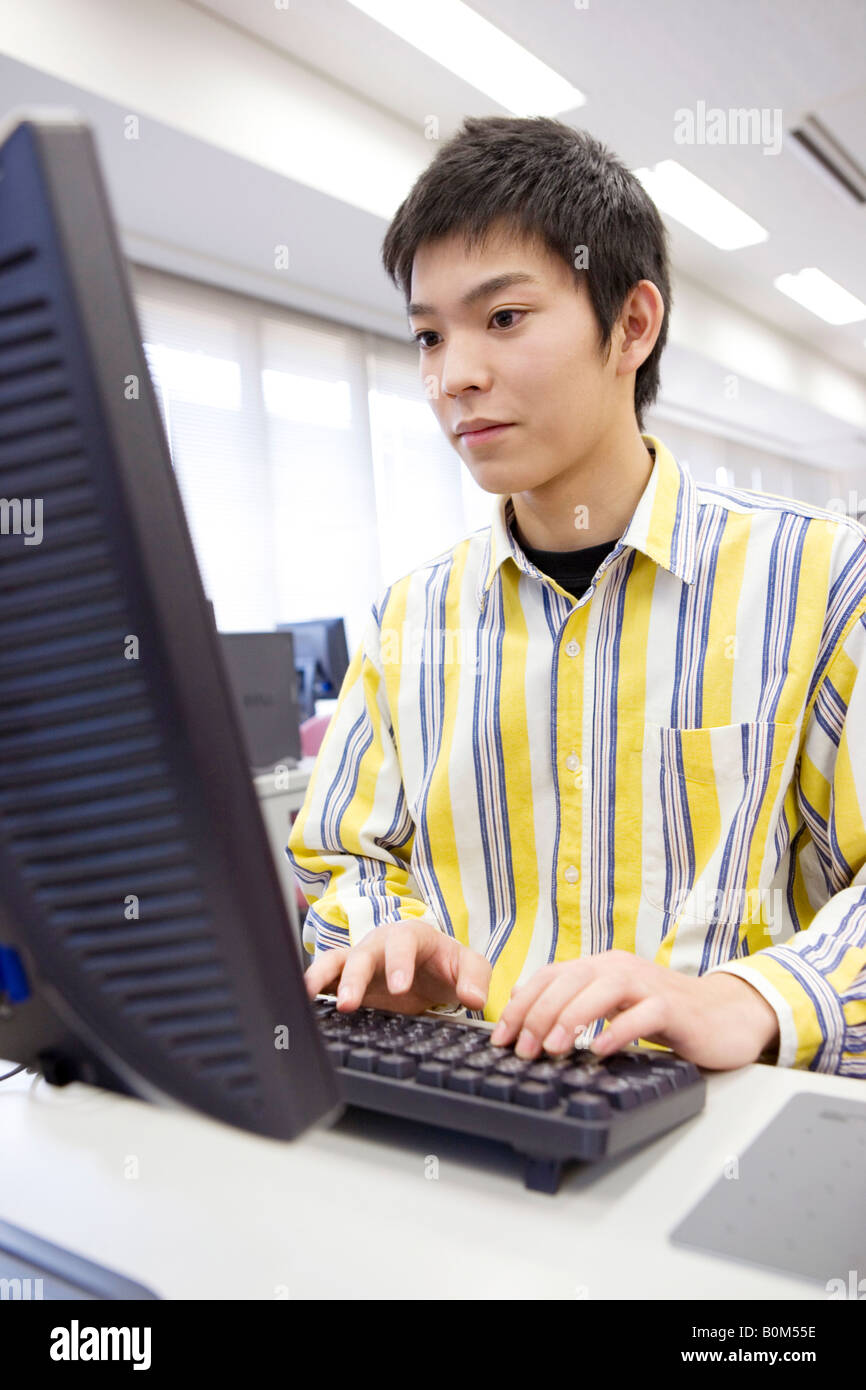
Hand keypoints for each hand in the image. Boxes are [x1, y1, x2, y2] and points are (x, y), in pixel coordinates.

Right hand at [303, 919, 491, 1015]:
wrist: (431, 970)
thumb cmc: (447, 964)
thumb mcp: (469, 966)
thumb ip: (475, 979)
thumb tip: (474, 998)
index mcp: (412, 935)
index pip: (403, 942)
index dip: (398, 962)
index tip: (399, 987)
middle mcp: (381, 944)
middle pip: (363, 953)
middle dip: (354, 977)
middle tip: (349, 1004)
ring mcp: (360, 959)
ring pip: (335, 961)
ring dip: (322, 978)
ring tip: (311, 998)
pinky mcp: (346, 978)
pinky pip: (325, 976)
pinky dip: (313, 985)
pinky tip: (302, 1002)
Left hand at [489, 950, 779, 1069]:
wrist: (725, 1015)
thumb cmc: (665, 1014)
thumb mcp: (613, 1005)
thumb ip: (575, 1003)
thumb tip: (526, 1012)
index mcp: (600, 967)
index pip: (550, 976)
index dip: (521, 1005)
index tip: (501, 1037)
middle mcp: (620, 969)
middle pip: (570, 980)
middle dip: (539, 1015)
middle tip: (522, 1049)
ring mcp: (648, 985)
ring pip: (602, 991)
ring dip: (572, 1018)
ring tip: (553, 1049)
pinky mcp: (673, 1007)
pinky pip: (643, 1015)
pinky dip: (619, 1030)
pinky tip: (600, 1049)